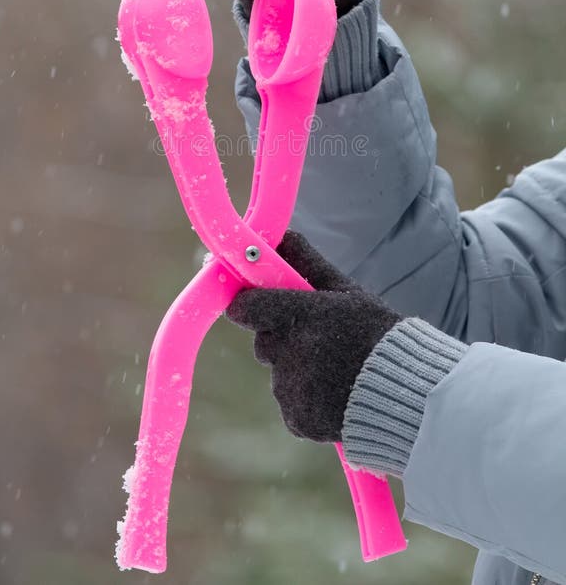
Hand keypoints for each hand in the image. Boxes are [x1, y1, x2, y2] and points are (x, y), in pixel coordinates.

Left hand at [226, 232, 400, 442]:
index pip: (245, 307)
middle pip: (264, 343)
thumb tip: (280, 235)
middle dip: (284, 340)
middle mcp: (289, 352)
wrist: (409, 394)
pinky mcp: (297, 419)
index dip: (249, 305)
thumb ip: (308, 262)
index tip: (257, 305)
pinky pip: (292, 405)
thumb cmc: (378, 334)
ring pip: (280, 375)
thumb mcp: (347, 291)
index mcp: (299, 315)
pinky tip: (337, 396)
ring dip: (299, 372)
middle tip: (320, 341)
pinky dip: (309, 402)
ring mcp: (291, 389)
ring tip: (338, 372)